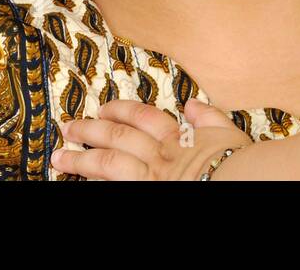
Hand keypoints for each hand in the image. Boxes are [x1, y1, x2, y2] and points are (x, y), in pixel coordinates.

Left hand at [51, 98, 251, 179]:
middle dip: (90, 131)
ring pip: (107, 165)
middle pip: (117, 137)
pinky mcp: (145, 195)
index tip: (103, 107)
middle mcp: (158, 157)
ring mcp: (149, 179)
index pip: (142, 118)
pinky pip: (113, 190)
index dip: (120, 110)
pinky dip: (95, 186)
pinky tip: (79, 183)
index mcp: (176, 139)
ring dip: (80, 159)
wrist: (241, 182)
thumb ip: (210, 118)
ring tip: (59, 157)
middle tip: (67, 127)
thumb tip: (192, 104)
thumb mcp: (229, 133)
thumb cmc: (239, 163)